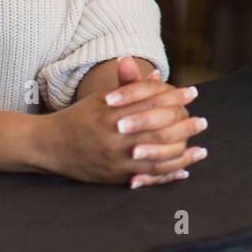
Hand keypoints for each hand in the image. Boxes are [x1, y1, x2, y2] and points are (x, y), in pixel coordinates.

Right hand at [36, 60, 207, 185]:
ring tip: (201, 149)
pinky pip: (146, 176)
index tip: (193, 93)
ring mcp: (114, 157)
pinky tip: (183, 170)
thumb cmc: (79, 117)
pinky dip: (167, 174)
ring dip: (182, 153)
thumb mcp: (103, 98)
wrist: (49, 145)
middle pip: (158, 128)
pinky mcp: (113, 176)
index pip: (151, 101)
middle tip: (202, 121)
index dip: (175, 96)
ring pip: (156, 156)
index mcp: (112, 110)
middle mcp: (114, 134)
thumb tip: (159, 75)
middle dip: (184, 125)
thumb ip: (132, 88)